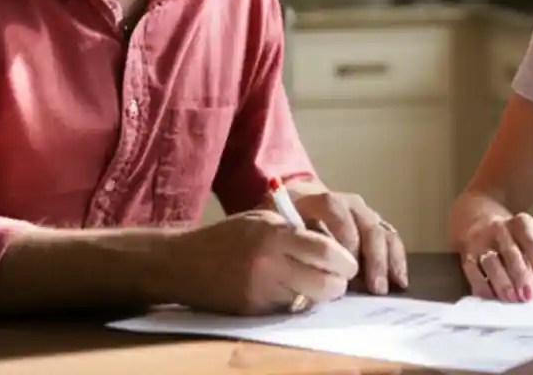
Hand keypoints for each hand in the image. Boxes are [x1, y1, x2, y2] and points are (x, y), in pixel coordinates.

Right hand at [165, 210, 357, 314]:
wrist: (182, 263)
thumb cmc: (228, 236)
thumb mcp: (264, 219)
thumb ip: (298, 230)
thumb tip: (337, 246)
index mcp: (276, 236)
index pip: (327, 252)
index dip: (345, 260)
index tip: (349, 261)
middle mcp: (270, 265)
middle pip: (327, 285)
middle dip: (339, 284)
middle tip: (338, 278)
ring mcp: (261, 292)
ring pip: (310, 300)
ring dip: (317, 294)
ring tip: (310, 280)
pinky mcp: (254, 312)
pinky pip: (288, 309)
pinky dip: (295, 302)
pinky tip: (285, 289)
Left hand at [293, 191, 407, 294]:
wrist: (297, 206)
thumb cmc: (283, 225)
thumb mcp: (277, 231)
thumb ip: (292, 248)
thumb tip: (304, 284)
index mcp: (317, 198)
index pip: (333, 207)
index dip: (343, 233)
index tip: (344, 264)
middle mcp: (346, 203)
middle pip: (366, 223)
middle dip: (372, 257)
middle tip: (372, 286)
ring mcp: (364, 213)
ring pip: (382, 232)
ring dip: (385, 262)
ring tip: (382, 289)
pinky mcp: (376, 225)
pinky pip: (391, 239)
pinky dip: (396, 260)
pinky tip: (399, 281)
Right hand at [458, 213, 532, 301]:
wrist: (478, 220)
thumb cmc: (513, 238)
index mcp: (521, 224)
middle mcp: (500, 229)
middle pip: (512, 253)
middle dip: (521, 276)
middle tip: (530, 296)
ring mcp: (481, 241)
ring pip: (491, 262)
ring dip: (502, 282)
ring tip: (512, 298)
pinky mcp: (466, 255)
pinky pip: (473, 272)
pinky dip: (483, 286)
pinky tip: (492, 298)